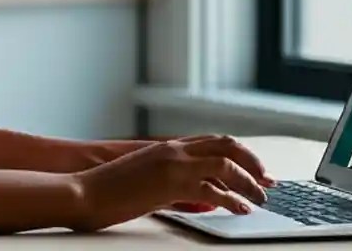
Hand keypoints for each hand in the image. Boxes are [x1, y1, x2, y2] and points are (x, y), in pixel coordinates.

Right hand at [70, 135, 275, 230]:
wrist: (83, 190)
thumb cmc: (109, 189)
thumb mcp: (147, 180)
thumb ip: (175, 185)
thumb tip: (203, 197)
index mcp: (168, 147)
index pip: (214, 141)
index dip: (240, 153)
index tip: (257, 167)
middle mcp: (174, 150)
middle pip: (226, 146)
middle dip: (252, 161)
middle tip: (267, 180)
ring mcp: (173, 165)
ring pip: (225, 165)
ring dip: (248, 181)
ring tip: (259, 197)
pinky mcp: (170, 184)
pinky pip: (212, 190)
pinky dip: (232, 200)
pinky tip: (240, 209)